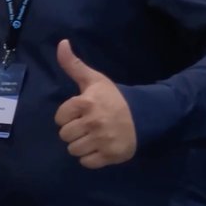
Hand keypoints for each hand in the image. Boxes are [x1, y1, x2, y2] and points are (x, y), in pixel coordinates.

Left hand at [53, 39, 137, 167]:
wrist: (145, 116)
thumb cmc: (115, 98)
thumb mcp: (94, 80)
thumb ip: (74, 64)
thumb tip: (61, 43)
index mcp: (86, 103)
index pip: (60, 118)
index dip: (68, 116)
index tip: (80, 113)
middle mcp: (93, 122)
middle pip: (65, 135)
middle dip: (74, 131)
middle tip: (88, 126)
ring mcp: (102, 140)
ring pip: (73, 150)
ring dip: (81, 145)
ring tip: (93, 137)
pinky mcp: (110, 155)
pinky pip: (86, 162)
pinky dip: (90, 158)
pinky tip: (99, 148)